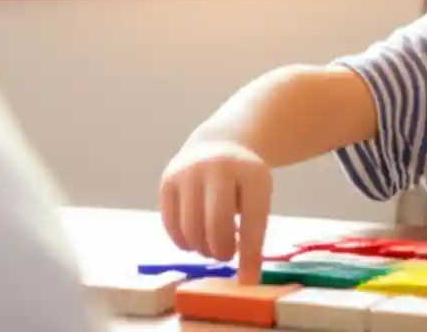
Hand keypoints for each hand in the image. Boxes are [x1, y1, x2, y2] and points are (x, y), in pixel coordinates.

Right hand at [159, 139, 272, 283]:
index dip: (250, 255)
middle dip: (222, 251)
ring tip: (212, 245)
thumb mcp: (258, 196)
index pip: (252, 222)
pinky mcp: (168, 181)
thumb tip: (246, 280)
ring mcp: (189, 172)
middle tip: (226, 255)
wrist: (217, 147)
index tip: (248, 280)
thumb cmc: (242, 183)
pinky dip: (183, 241)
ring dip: (202, 249)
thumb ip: (253, 231)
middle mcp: (218, 167)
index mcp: (251, 173)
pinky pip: (171, 225)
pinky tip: (195, 238)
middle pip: (216, 225)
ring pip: (191, 228)